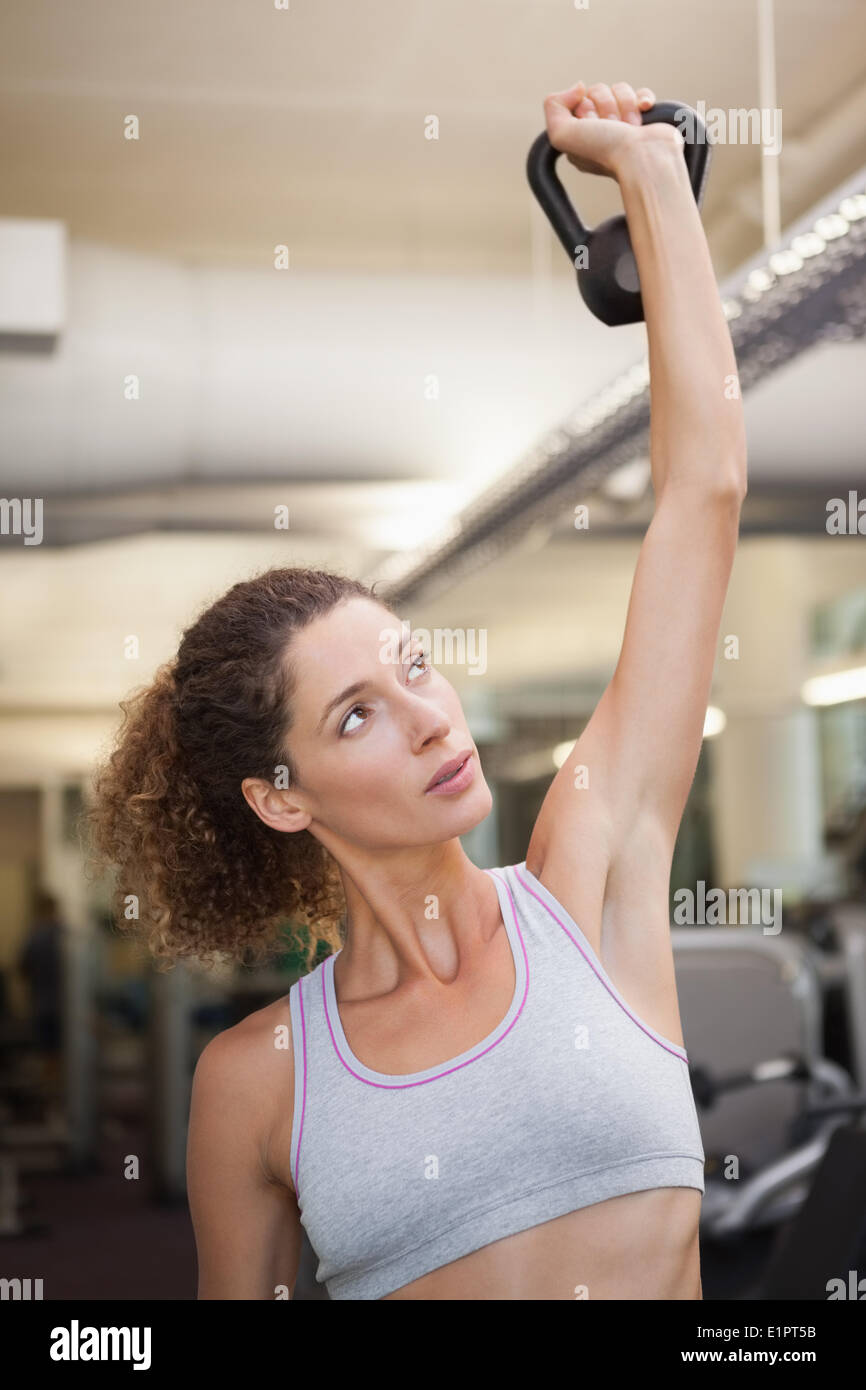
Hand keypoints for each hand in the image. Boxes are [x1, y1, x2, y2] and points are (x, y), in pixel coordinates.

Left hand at [543, 80, 681, 181]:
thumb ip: (553, 106)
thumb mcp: (561, 134)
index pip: (578, 99)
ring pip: (620, 89)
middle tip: (612, 128)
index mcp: (580, 135)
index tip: (592, 127)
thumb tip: (578, 86)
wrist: (644, 158)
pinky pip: (641, 94)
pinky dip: (643, 98)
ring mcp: (623, 123)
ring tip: (629, 128)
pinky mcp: (645, 117)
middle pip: (598, 91)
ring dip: (625, 105)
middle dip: (606, 106)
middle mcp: (600, 129)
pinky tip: (644, 110)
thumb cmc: (605, 151)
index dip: (585, 108)